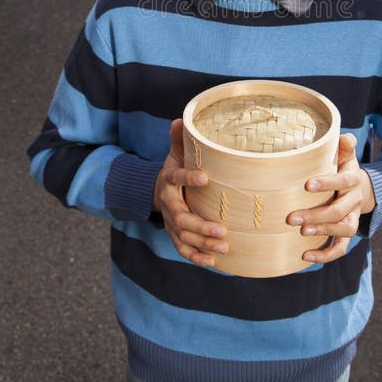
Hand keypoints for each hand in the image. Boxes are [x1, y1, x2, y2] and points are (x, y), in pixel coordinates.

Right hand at [153, 120, 228, 266]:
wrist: (157, 191)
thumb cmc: (174, 169)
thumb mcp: (175, 153)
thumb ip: (179, 139)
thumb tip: (180, 119)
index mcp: (168, 179)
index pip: (176, 177)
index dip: (188, 177)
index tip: (205, 177)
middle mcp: (168, 203)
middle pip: (180, 217)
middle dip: (200, 225)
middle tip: (222, 229)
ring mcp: (171, 222)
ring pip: (184, 237)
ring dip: (203, 243)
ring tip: (224, 247)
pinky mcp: (175, 235)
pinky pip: (183, 249)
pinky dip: (197, 257)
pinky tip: (214, 261)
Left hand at [287, 133, 375, 264]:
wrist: (360, 187)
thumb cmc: (343, 167)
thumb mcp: (345, 154)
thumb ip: (343, 146)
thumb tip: (343, 137)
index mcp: (352, 179)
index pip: (342, 181)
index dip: (327, 184)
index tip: (307, 185)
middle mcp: (354, 200)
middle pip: (339, 211)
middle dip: (316, 215)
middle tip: (292, 218)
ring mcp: (352, 218)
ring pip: (343, 229)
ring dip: (322, 232)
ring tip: (301, 233)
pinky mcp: (346, 232)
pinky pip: (340, 247)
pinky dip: (325, 255)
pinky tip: (306, 256)